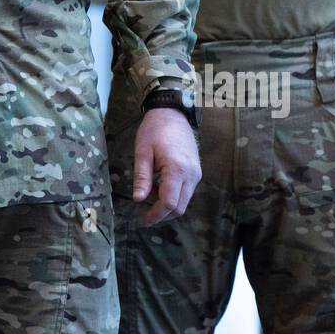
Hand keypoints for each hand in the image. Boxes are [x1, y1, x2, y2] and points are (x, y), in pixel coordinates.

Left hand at [132, 107, 200, 225]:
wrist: (173, 113)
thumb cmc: (155, 129)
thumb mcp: (142, 151)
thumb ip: (142, 177)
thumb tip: (138, 200)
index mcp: (177, 169)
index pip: (169, 203)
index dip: (155, 215)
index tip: (143, 220)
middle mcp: (191, 174)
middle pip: (179, 207)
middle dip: (162, 215)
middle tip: (144, 216)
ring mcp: (196, 174)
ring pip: (184, 202)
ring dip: (167, 206)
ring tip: (149, 199)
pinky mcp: (196, 172)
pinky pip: (186, 192)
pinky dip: (173, 196)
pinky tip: (158, 189)